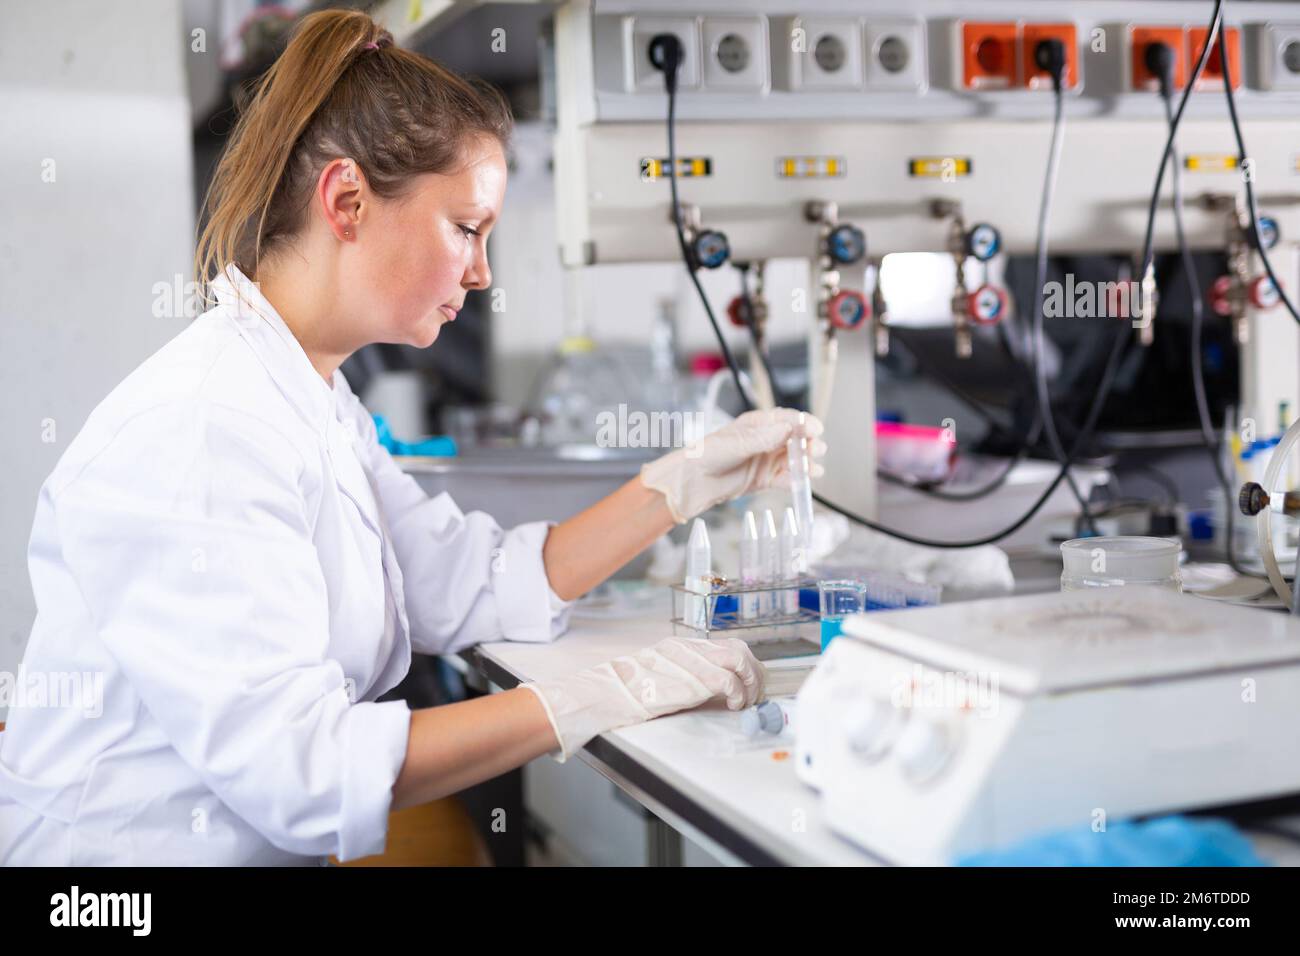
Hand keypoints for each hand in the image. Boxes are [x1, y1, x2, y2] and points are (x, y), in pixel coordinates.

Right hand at [522, 637, 763, 760]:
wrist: (606, 695)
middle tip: (755, 696)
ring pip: (740, 660)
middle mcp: (688, 647)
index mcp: (681, 646)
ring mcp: (690, 660)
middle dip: (755, 674)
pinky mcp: (691, 679)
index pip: (728, 646)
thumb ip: (686, 676)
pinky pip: (729, 682)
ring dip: (750, 684)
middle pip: (739, 649)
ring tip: (744, 703)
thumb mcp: (660, 677)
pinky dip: (738, 695)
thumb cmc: (627, 694)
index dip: (747, 666)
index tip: (751, 686)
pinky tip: (731, 707)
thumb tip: (716, 691)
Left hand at [639, 408, 826, 523]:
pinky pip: (785, 479)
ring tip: (811, 468)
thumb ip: (764, 438)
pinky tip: (800, 481)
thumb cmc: (708, 454)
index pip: (788, 420)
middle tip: (815, 449)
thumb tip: (787, 429)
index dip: (804, 423)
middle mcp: (766, 441)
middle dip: (809, 444)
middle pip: (796, 440)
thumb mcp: (737, 443)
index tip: (816, 429)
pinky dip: (794, 480)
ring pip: (794, 460)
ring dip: (805, 463)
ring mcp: (767, 460)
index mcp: (759, 424)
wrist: (694, 481)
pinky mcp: (765, 479)